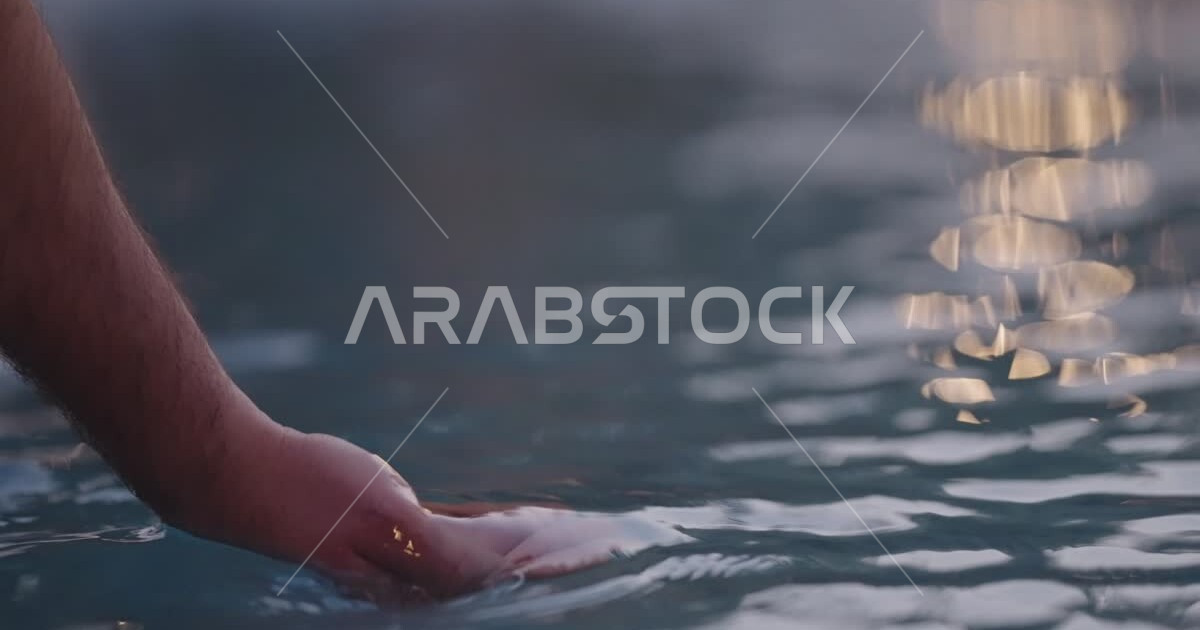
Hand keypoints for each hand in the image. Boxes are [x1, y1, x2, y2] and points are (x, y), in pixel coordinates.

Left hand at [185, 421, 689, 600]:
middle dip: (564, 562)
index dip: (543, 563)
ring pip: (503, 568)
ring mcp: (408, 565)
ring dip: (561, 556)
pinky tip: (560, 532)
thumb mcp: (376, 506)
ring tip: (605, 540)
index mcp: (414, 574)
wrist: (247, 482)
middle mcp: (415, 582)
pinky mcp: (402, 538)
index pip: (491, 572)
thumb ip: (419, 519)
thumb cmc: (308, 491)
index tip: (583, 550)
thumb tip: (450, 517)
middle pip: (507, 576)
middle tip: (614, 546)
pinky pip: (477, 550)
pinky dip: (528, 546)